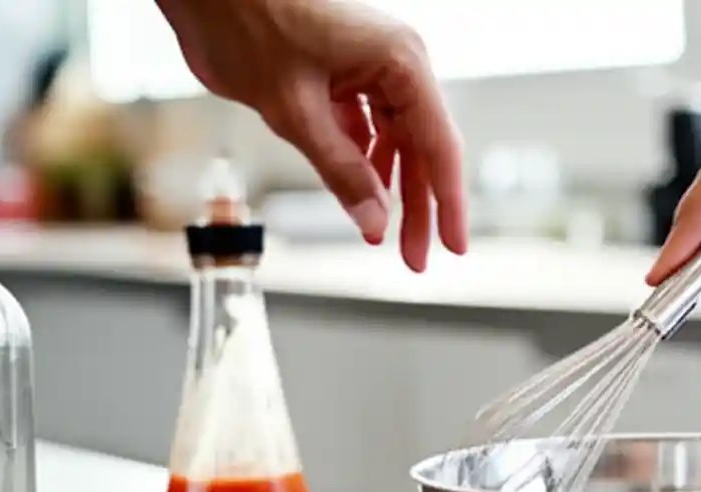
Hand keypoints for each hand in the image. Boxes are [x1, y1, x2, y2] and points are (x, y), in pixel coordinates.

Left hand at [157, 0, 465, 271]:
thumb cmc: (246, 23)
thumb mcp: (294, 111)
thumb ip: (340, 171)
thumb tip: (375, 222)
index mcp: (400, 60)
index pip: (438, 144)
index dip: (448, 202)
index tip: (454, 247)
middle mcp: (397, 61)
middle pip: (421, 147)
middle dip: (417, 206)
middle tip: (414, 258)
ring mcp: (372, 66)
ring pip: (396, 141)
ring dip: (389, 188)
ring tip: (383, 235)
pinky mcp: (346, 72)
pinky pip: (368, 127)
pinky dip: (363, 163)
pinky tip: (359, 196)